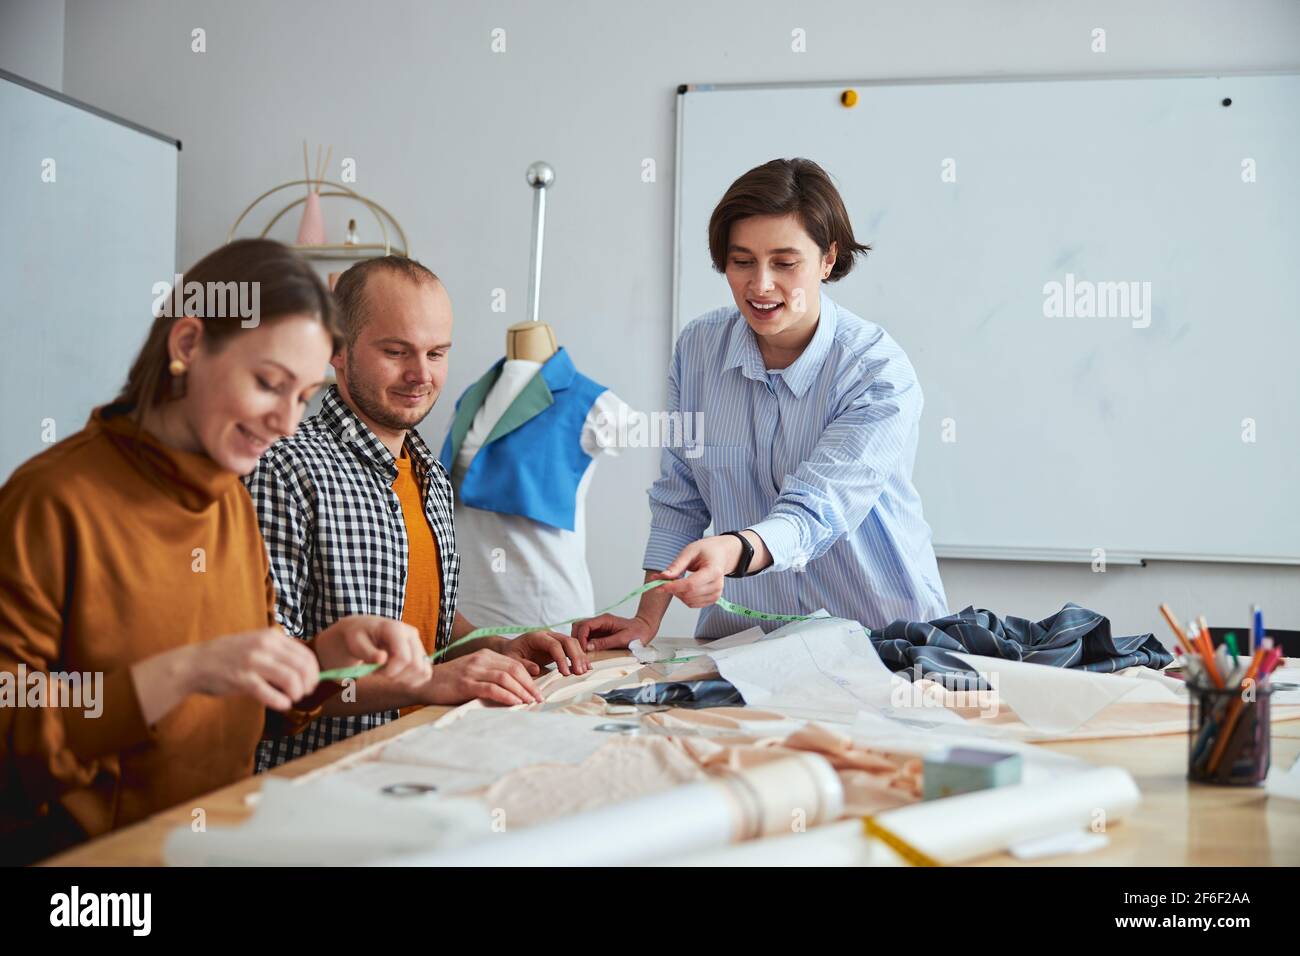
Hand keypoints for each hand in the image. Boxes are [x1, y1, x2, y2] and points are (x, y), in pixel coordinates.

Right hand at [180, 627, 320, 711]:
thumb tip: (307, 671)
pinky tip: (282, 705)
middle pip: (303, 667)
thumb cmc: (230, 657)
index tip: (311, 684)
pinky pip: (269, 693)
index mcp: (272, 636)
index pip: (306, 655)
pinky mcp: (242, 678)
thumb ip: (279, 653)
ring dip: (297, 693)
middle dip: (308, 684)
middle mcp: (265, 646)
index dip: (314, 673)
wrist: (195, 663)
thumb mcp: (257, 645)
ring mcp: (253, 661)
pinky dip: (281, 702)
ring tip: (291, 699)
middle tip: (303, 694)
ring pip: (291, 679)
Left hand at [313, 615, 431, 689]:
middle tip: (380, 672)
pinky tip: (397, 675)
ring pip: (424, 671)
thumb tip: (382, 659)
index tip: (374, 672)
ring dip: (405, 679)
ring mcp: (418, 643)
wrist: (361, 632)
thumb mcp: (354, 642)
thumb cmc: (356, 637)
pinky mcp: (420, 653)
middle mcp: (411, 634)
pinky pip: (426, 673)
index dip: (390, 672)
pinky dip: (412, 680)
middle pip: (416, 667)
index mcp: (395, 628)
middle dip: (397, 676)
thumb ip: (367, 651)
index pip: (404, 658)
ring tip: (388, 672)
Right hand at [423, 649, 543, 706]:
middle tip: (539, 698)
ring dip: (521, 691)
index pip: (514, 664)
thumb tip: (515, 689)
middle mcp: (480, 660)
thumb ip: (491, 675)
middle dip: (529, 685)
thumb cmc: (449, 682)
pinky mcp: (465, 684)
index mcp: (484, 655)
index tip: (537, 691)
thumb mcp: (473, 673)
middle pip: (513, 669)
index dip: (529, 677)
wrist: (422, 682)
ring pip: (505, 678)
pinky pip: (491, 688)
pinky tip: (515, 703)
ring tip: (530, 702)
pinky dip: (506, 696)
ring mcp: (473, 671)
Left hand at [501, 630, 589, 675]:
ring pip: (573, 643)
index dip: (561, 658)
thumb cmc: (511, 653)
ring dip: (580, 657)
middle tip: (580, 672)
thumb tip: (536, 670)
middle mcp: (548, 635)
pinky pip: (573, 649)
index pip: (554, 645)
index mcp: (536, 637)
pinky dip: (580, 657)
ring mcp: (555, 639)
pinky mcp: (559, 646)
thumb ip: (522, 664)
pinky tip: (585, 667)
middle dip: (576, 656)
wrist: (511, 648)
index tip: (565, 673)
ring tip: (584, 671)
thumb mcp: (511, 659)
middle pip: (567, 641)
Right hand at [571, 613, 656, 651]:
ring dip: (579, 642)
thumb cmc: (637, 633)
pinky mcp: (600, 634)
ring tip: (582, 655)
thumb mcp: (622, 639)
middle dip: (576, 639)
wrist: (645, 629)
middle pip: (579, 626)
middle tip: (578, 653)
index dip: (580, 638)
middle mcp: (599, 622)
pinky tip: (587, 655)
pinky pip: (587, 638)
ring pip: (581, 632)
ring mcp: (599, 628)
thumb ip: (605, 643)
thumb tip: (588, 647)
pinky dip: (584, 645)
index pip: (585, 625)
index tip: (582, 650)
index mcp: (604, 620)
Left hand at [655, 534, 745, 607]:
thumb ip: (677, 565)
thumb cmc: (707, 550)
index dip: (673, 586)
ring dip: (677, 593)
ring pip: (689, 601)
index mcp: (714, 571)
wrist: (720, 555)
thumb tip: (663, 576)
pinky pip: (693, 604)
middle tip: (662, 579)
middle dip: (672, 589)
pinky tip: (682, 587)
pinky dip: (683, 597)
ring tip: (675, 580)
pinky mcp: (712, 599)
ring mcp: (716, 594)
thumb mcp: (690, 551)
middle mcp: (717, 585)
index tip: (659, 585)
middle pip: (689, 594)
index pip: (691, 585)